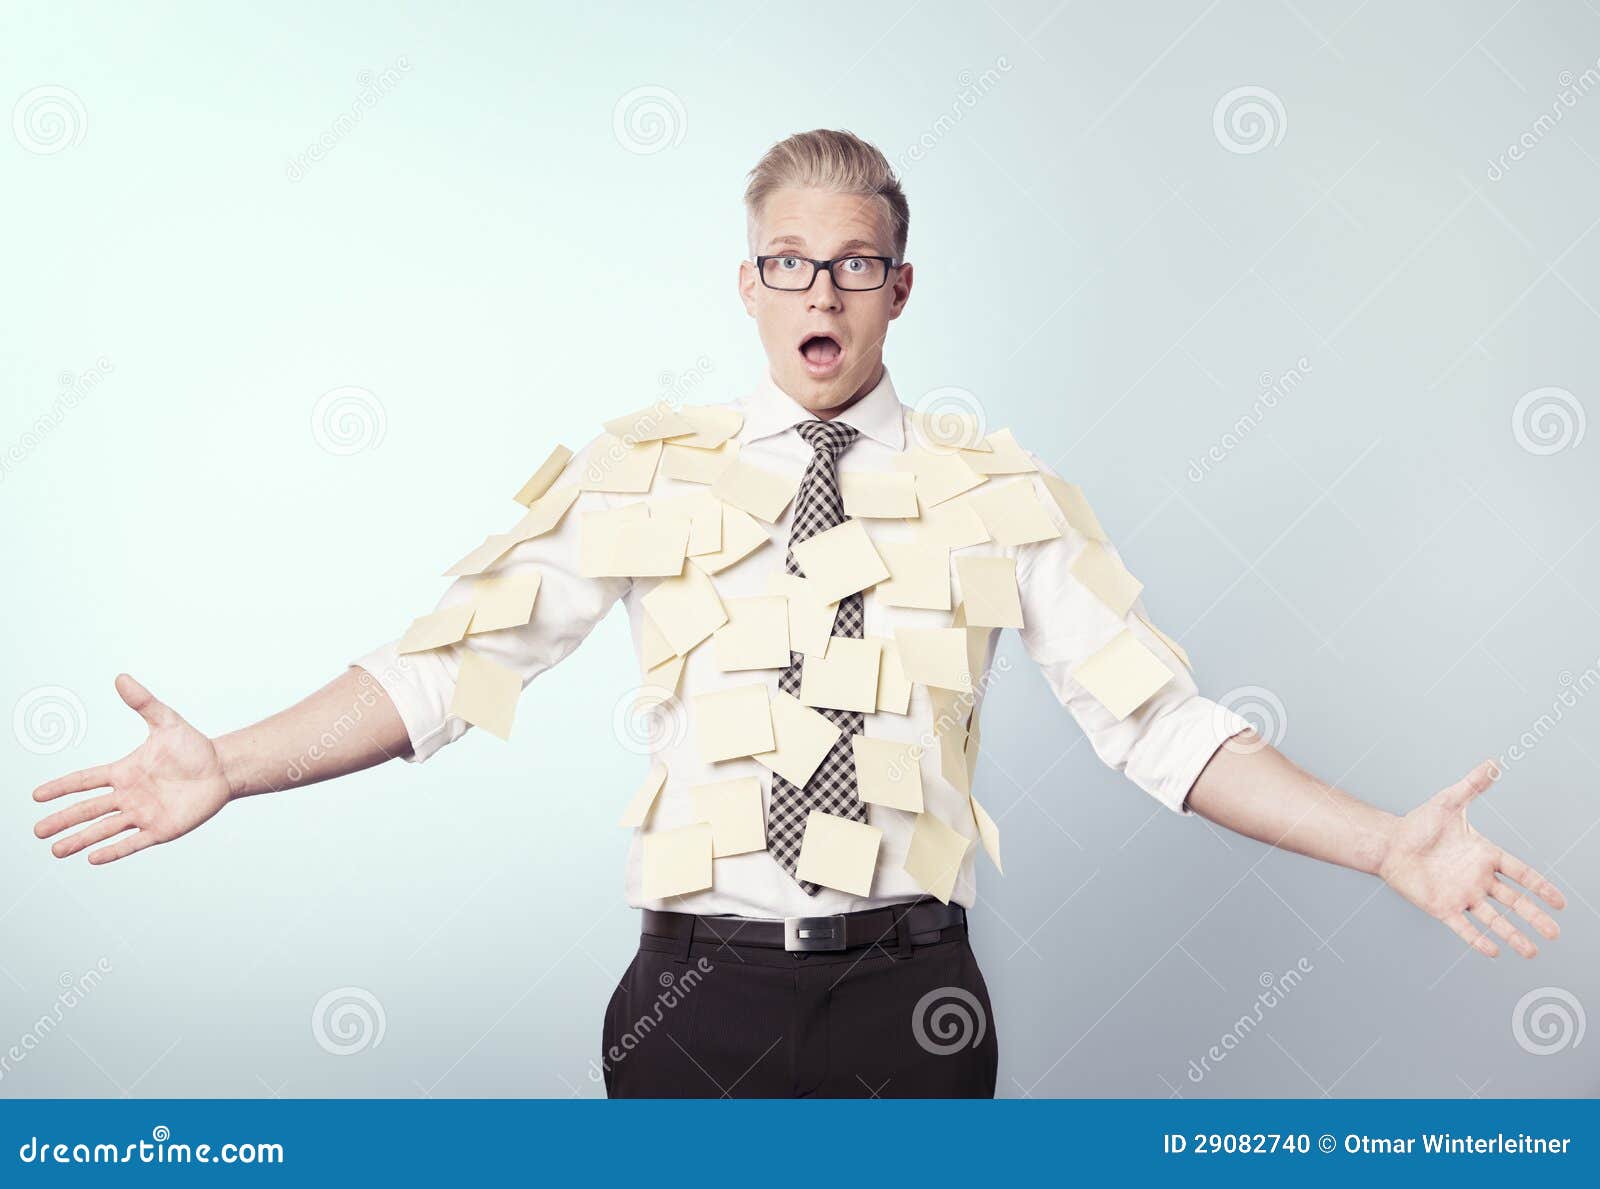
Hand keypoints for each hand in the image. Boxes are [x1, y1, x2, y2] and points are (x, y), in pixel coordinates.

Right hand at [32, 674, 231, 864]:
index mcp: (124, 772)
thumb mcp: (166, 722)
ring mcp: (143, 814)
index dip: (61, 787)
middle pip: (87, 810)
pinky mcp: (160, 829)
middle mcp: (128, 795)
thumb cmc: (194, 747)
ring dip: (80, 839)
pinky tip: (92, 858)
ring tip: (56, 850)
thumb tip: (121, 678)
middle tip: (38, 831)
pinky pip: (133, 843)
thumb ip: (143, 703)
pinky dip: (113, 851)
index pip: (85, 780)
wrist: (223, 768)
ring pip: (104, 830)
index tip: (37, 795)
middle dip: (62, 820)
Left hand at [1377, 759, 1564, 957]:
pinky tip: (1494, 951)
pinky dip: (1478, 940)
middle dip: (1535, 917)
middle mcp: (1478, 879)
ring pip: (1493, 920)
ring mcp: (1461, 895)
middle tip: (1555, 933)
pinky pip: (1463, 928)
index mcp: (1485, 856)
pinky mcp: (1442, 908)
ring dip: (1513, 935)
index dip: (1541, 887)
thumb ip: (1472, 786)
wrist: (1388, 842)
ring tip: (1532, 952)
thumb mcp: (1448, 802)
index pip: (1521, 874)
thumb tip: (1493, 764)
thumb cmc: (1418, 824)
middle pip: (1514, 902)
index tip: (1560, 902)